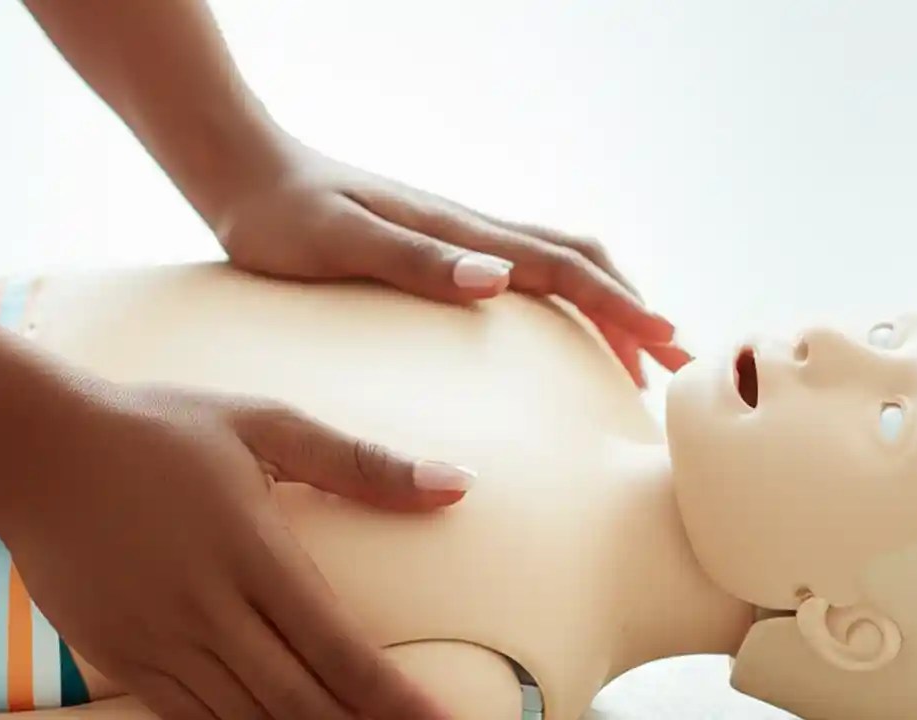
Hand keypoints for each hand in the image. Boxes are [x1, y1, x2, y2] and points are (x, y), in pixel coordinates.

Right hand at [0, 381, 464, 719]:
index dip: (391, 695)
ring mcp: (158, 638)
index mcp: (252, 549)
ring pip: (244, 718)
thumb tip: (458, 482)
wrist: (39, 449)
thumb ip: (363, 462)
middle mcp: (207, 605)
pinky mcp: (119, 657)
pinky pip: (186, 719)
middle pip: (297, 698)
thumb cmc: (162, 429)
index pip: (337, 644)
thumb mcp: (267, 425)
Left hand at [211, 142, 691, 386]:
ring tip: (637, 360)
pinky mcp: (443, 251)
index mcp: (459, 232)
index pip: (561, 267)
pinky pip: (527, 276)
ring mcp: (461, 240)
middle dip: (633, 312)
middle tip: (673, 364)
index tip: (665, 341)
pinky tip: (561, 336)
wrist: (243, 171)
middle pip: (580, 264)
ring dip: (608, 309)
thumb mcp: (338, 241)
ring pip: (560, 268)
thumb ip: (416, 261)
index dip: (617, 305)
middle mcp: (472, 233)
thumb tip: (498, 281)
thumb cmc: (281, 213)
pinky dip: (567, 304)